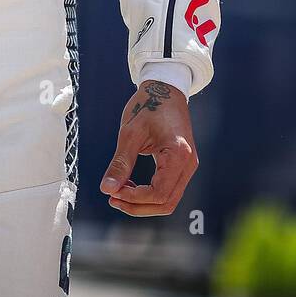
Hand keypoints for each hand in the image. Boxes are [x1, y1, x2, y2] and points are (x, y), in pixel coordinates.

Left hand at [99, 80, 197, 216]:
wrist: (166, 90)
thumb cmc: (148, 106)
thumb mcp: (130, 132)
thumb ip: (121, 162)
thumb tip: (107, 189)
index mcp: (179, 155)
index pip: (159, 192)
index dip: (134, 198)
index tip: (112, 192)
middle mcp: (188, 165)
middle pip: (166, 203)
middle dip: (137, 206)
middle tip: (111, 198)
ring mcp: (188, 167)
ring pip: (168, 200)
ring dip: (142, 203)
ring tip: (118, 193)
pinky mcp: (182, 166)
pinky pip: (168, 190)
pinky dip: (149, 194)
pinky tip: (129, 185)